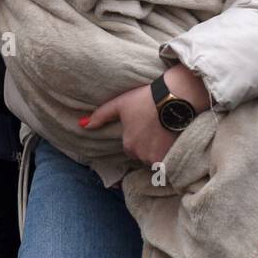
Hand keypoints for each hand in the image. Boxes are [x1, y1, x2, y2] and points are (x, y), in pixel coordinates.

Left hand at [81, 64, 208, 166]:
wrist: (174, 97)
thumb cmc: (145, 98)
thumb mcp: (121, 104)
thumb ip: (101, 115)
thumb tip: (82, 125)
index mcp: (128, 145)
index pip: (131, 148)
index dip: (139, 137)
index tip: (146, 126)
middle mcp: (141, 155)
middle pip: (144, 154)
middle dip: (149, 145)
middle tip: (157, 128)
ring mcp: (158, 157)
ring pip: (156, 158)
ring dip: (160, 149)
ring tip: (167, 132)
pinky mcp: (173, 156)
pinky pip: (169, 161)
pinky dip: (171, 152)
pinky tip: (174, 139)